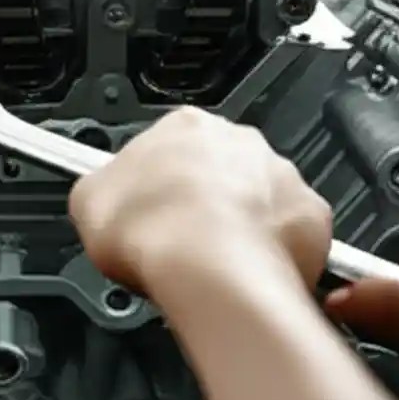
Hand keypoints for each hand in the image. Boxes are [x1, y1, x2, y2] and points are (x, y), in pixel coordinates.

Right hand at [68, 107, 332, 306]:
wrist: (209, 270)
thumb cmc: (152, 231)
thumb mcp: (88, 201)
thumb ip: (100, 186)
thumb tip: (101, 194)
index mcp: (184, 127)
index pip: (168, 146)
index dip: (154, 184)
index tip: (146, 212)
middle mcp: (239, 141)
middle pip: (219, 170)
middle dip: (202, 202)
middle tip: (179, 241)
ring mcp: (281, 175)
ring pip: (260, 199)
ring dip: (240, 225)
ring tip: (213, 265)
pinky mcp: (310, 215)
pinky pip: (293, 232)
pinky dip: (275, 252)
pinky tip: (248, 273)